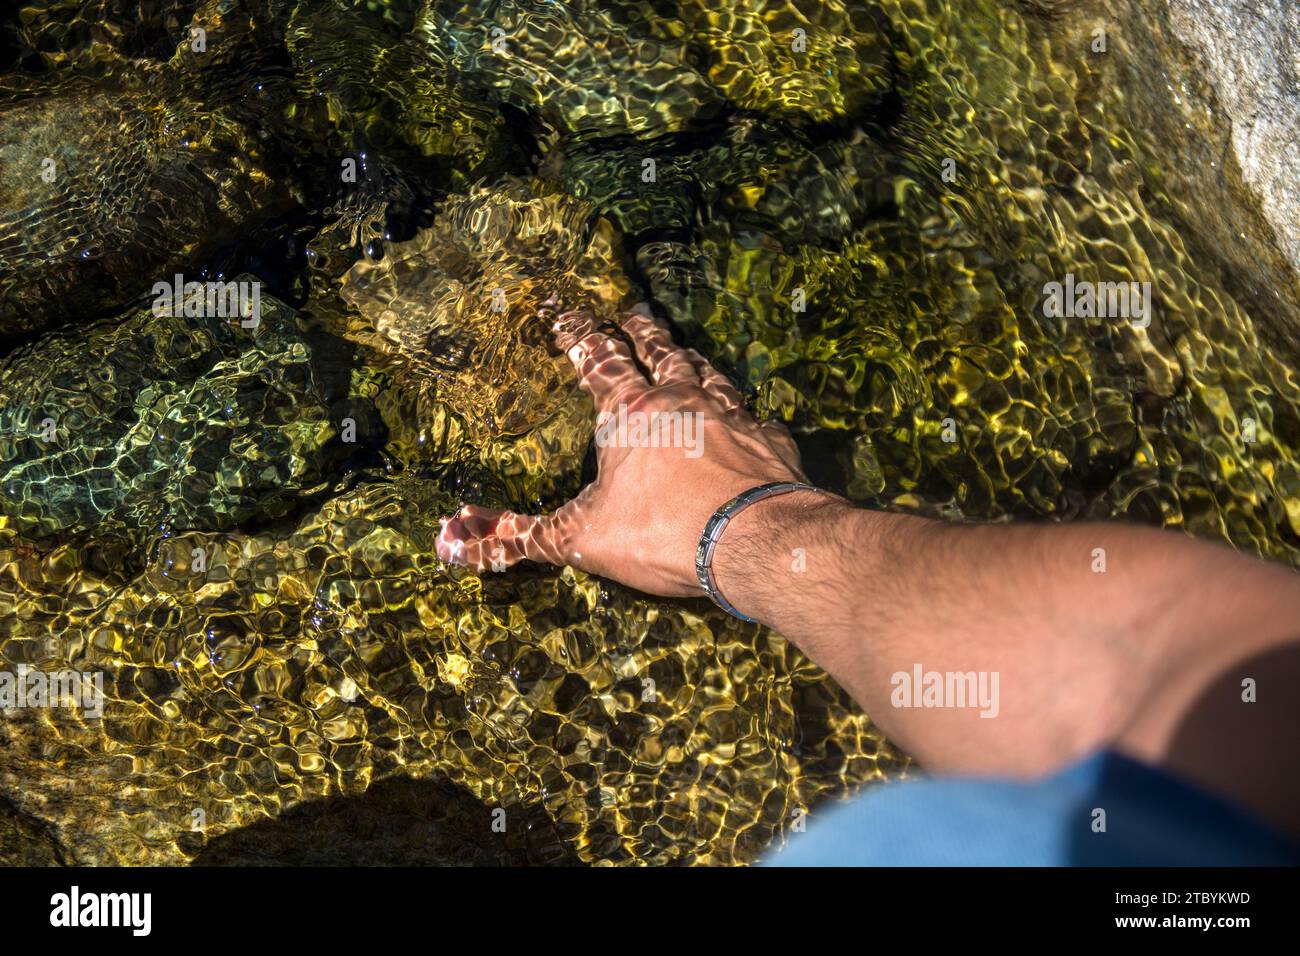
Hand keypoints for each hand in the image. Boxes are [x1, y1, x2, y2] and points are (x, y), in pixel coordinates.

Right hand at [435, 302, 808, 596]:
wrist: (753, 542)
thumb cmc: (660, 534)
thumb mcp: (579, 539)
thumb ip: (516, 537)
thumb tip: (449, 538)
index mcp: (629, 413)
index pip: (597, 361)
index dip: (579, 337)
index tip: (566, 314)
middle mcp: (681, 399)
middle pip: (658, 353)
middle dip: (641, 332)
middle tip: (634, 312)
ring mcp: (732, 415)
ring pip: (709, 374)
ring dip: (694, 360)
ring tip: (688, 352)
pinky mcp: (769, 441)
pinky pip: (756, 417)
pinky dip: (747, 413)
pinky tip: (750, 417)